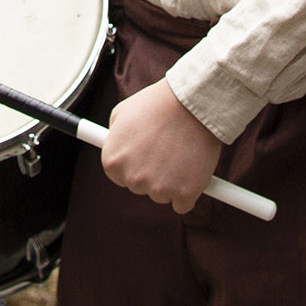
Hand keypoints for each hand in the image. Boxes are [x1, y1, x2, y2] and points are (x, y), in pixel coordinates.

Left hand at [100, 79, 222, 213]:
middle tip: (165, 147)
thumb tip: (113, 147)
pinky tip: (192, 169)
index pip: (118, 176)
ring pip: (162, 195)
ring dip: (170, 180)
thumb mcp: (122, 112)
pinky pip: (183, 203)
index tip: (144, 152)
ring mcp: (159, 189)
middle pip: (140, 187)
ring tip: (180, 151)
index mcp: (112, 161)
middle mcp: (132, 179)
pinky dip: (188, 190)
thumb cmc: (157, 103)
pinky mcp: (185, 194)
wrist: (192, 102)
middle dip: (151, 172)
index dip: (132, 163)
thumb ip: (114, 136)